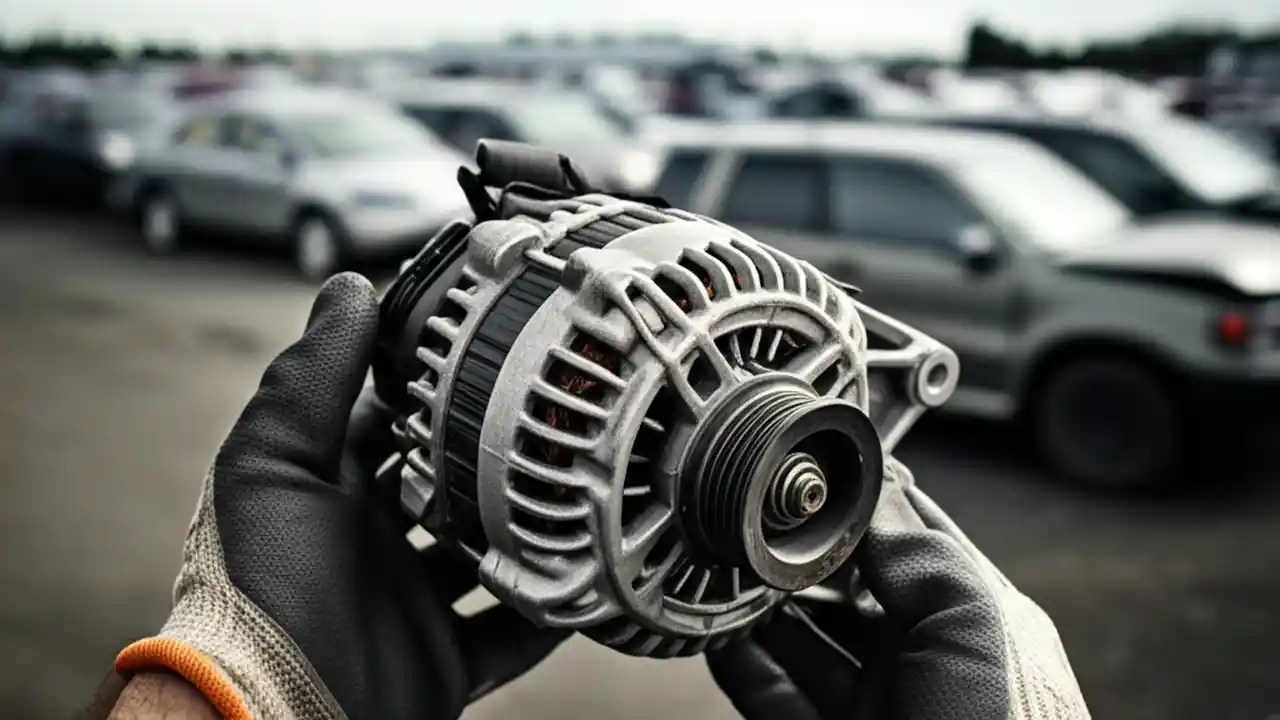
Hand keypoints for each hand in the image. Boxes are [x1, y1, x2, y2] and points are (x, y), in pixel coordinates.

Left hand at [112, 273, 567, 719]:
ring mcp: (410, 603)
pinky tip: (584, 580)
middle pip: (448, 484)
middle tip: (555, 417)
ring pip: (487, 555)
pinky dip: (548, 612)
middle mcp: (372, 544)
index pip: (389, 418)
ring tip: (581, 494)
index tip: (491, 345)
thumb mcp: (274, 464)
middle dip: (493, 455)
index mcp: (330, 492)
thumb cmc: (260, 591)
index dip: (433, 382)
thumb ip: (314, 377)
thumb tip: (351, 288)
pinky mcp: (443, 661)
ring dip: (528, 532)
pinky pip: (512, 633)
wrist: (280, 713)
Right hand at [706, 459, 1089, 719]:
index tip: (811, 467)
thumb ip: (923, 557)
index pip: (916, 538)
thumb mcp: (975, 632)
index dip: (866, 501)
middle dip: (800, 552)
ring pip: (802, 636)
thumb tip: (875, 494)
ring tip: (723, 567)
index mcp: (974, 622)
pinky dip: (737, 659)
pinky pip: (768, 691)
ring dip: (761, 602)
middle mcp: (921, 660)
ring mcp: (872, 707)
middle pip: (849, 584)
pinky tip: (715, 632)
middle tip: (751, 519)